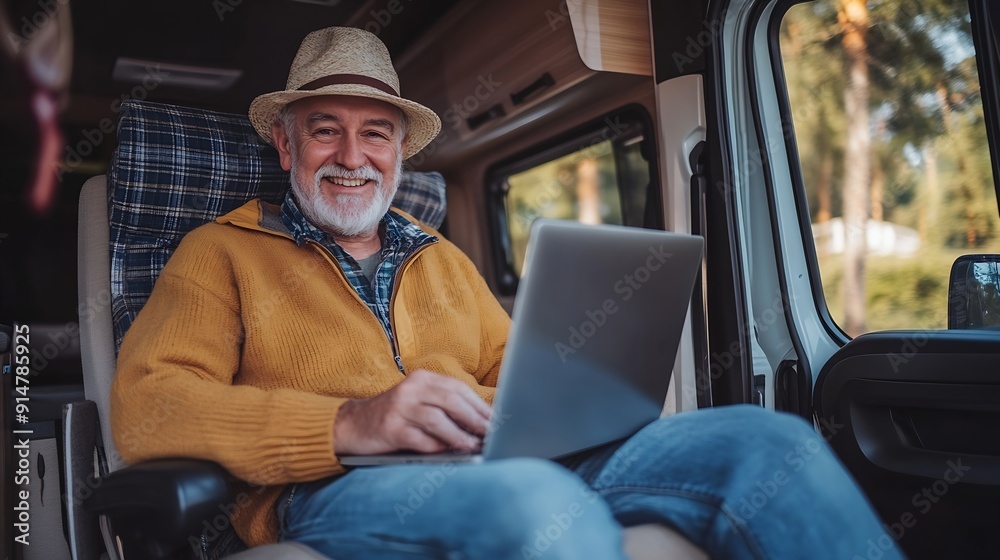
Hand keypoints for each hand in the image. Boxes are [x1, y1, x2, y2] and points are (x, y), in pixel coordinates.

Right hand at [334, 369, 491, 455]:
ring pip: (437, 420)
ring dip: (459, 435)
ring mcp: (399, 408)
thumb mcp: (419, 402)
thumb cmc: (396, 415)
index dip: (479, 405)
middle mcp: (410, 389)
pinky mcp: (390, 429)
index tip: (496, 421)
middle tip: (490, 434)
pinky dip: (436, 447)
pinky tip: (447, 452)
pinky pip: (419, 439)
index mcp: (422, 378)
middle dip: (475, 419)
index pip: (458, 389)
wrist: (352, 424)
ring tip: (473, 446)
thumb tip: (483, 422)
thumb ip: (446, 407)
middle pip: (451, 401)